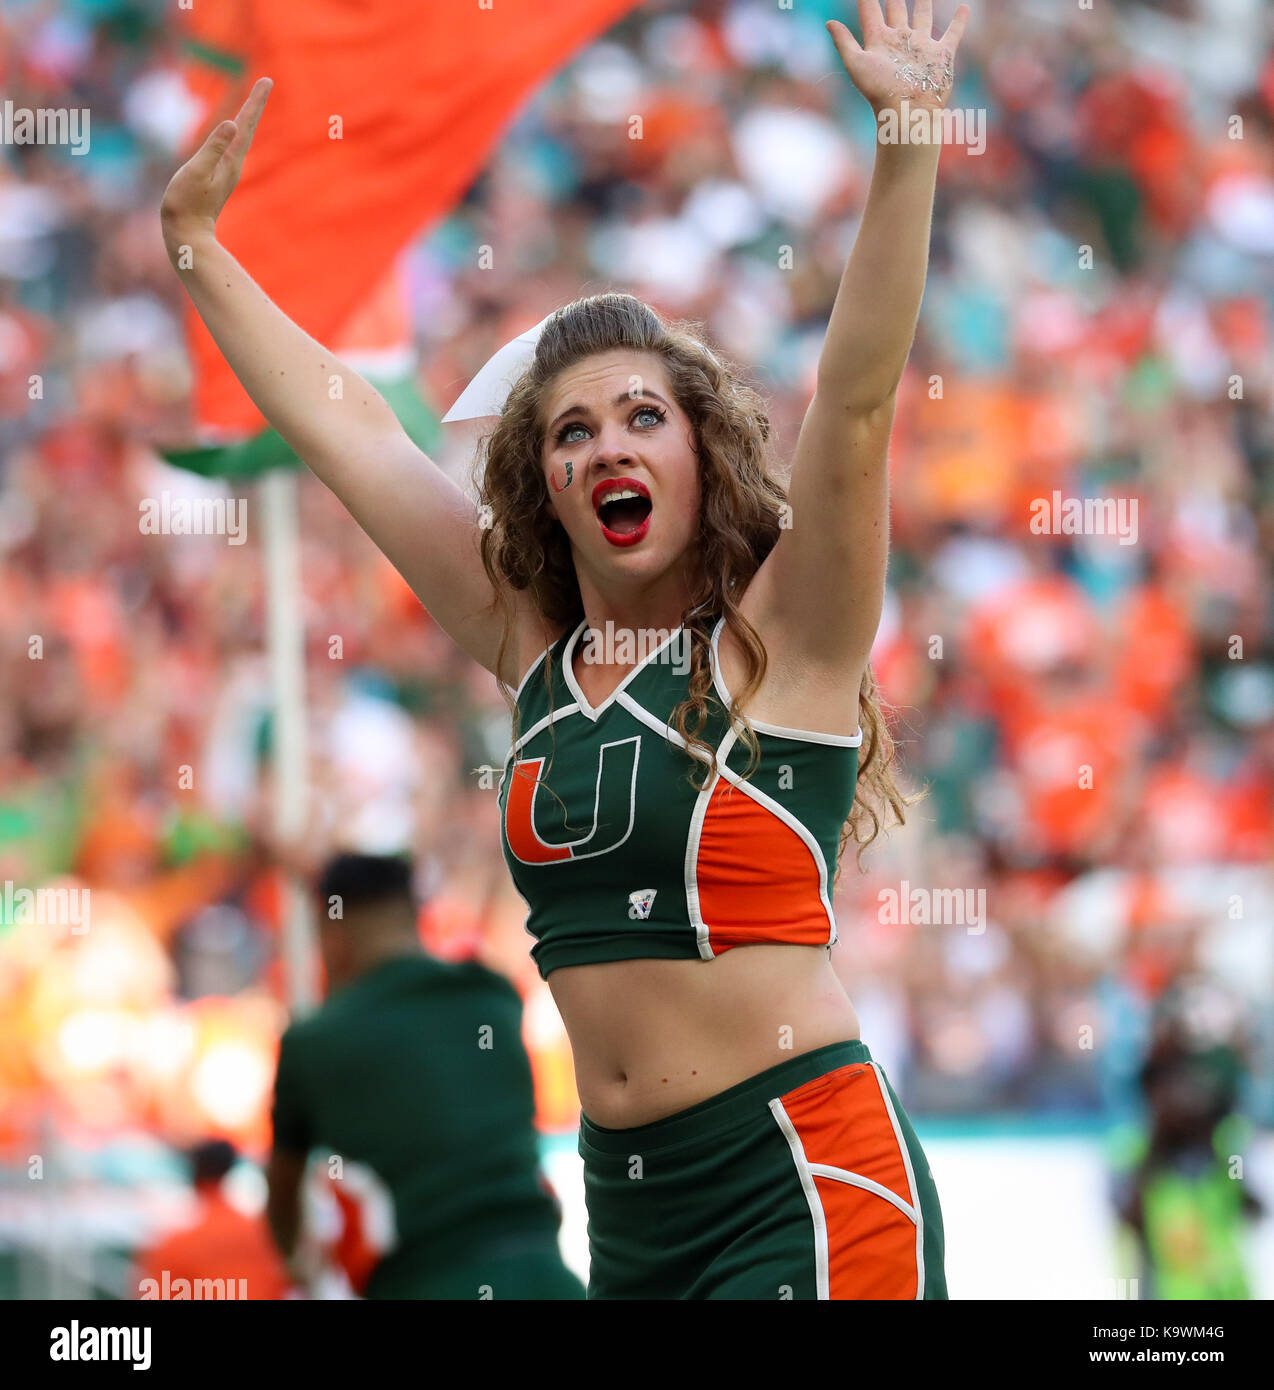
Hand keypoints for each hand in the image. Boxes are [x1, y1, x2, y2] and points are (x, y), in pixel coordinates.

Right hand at [160, 77, 272, 255]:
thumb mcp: (196, 171)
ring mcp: (227, 171)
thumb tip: (233, 125)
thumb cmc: (186, 203)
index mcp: (230, 160)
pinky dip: (237, 133)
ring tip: (255, 100)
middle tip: (265, 81)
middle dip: (255, 104)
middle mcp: (233, 164)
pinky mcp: (218, 176)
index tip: (267, 80)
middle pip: (247, 128)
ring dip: (249, 117)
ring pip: (241, 138)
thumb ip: (214, 147)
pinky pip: (231, 147)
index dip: (255, 101)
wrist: (186, 233)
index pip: (245, 124)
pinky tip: (237, 131)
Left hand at [827, 1, 968, 114]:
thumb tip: (828, 22)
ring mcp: (921, 46)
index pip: (870, 11)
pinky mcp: (942, 55)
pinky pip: (953, 33)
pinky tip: (964, 8)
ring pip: (923, 16)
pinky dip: (960, 21)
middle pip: (896, 9)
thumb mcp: (857, 64)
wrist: (907, 112)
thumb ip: (844, 43)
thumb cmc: (879, 91)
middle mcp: (900, 40)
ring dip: (924, 2)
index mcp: (879, 40)